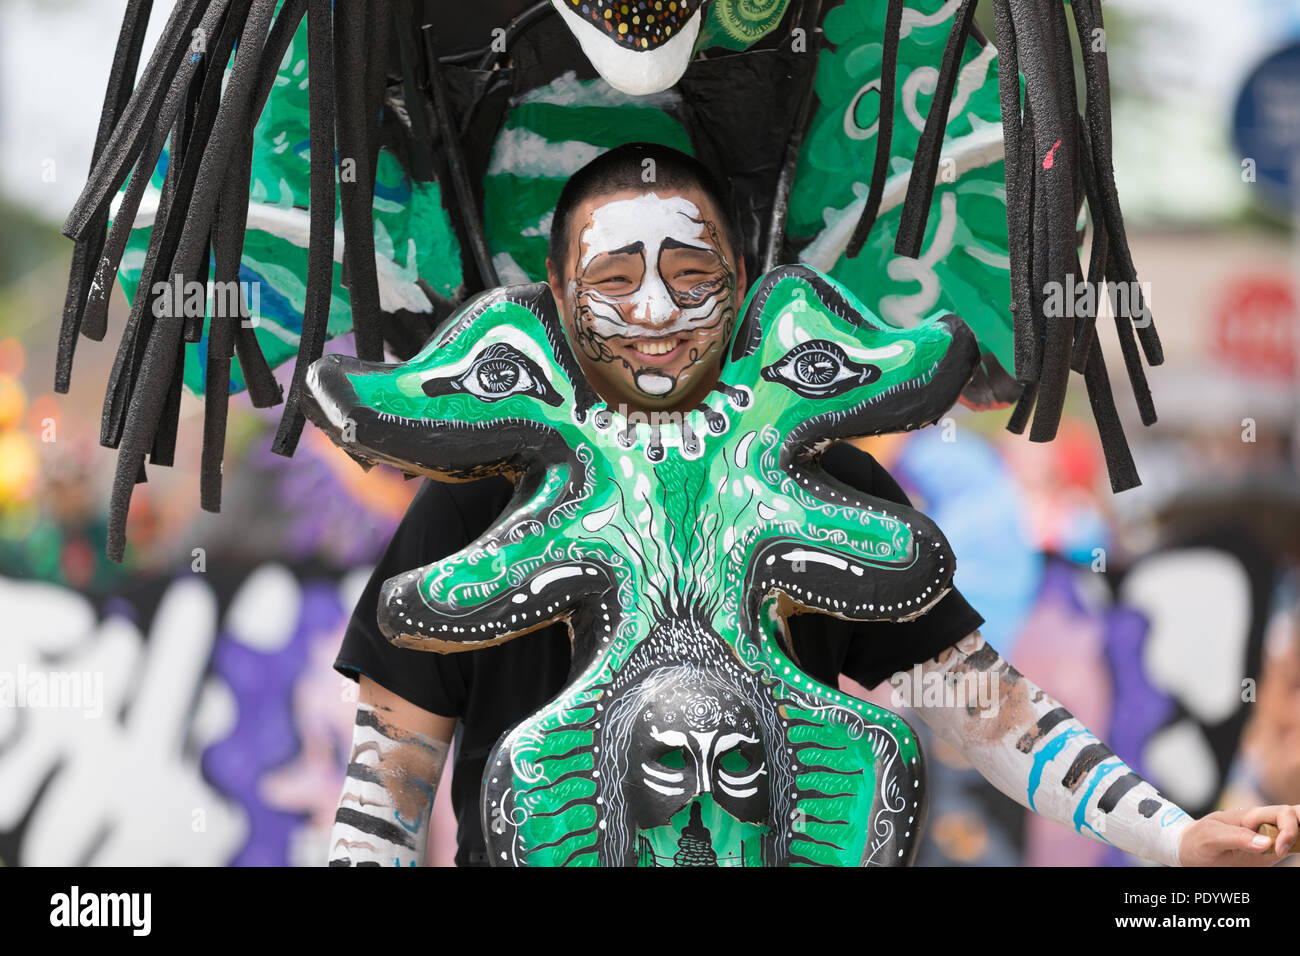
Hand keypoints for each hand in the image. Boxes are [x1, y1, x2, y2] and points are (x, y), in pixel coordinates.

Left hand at [1177, 805, 1299, 865]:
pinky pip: (1292, 846)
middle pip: (1295, 816)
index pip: (1283, 813)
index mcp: (1251, 815)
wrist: (1189, 852)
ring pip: (1297, 830)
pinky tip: (1298, 846)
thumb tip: (1267, 842)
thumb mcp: (1211, 836)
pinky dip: (1299, 844)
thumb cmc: (1198, 839)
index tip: (1278, 849)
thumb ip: (1237, 836)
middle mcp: (1264, 825)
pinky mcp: (1270, 853)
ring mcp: (1268, 838)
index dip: (1289, 829)